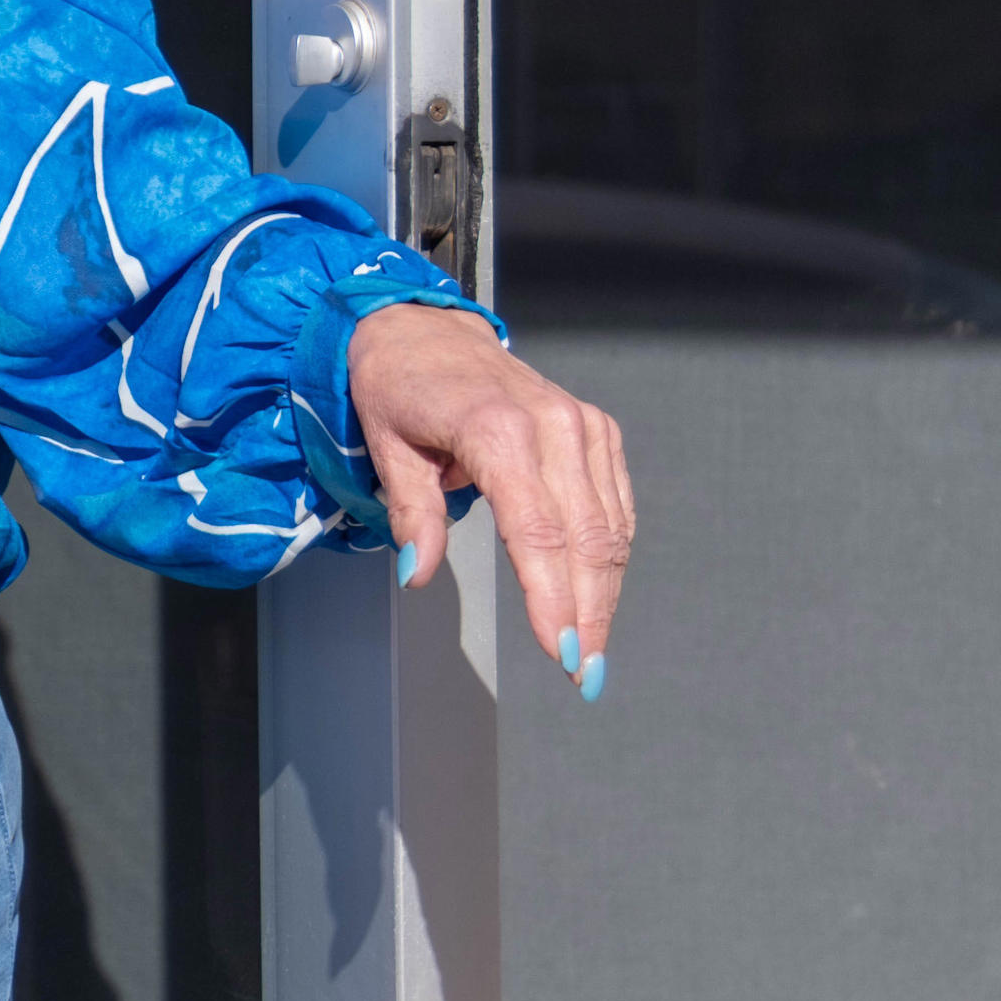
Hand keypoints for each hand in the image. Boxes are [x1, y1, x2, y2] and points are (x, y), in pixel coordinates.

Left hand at [349, 304, 636, 695]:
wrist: (422, 328)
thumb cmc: (397, 385)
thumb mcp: (386, 448)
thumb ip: (410, 514)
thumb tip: (418, 574)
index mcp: (497, 429)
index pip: (537, 530)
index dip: (552, 596)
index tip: (559, 649)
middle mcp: (552, 424)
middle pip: (585, 537)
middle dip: (588, 612)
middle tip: (583, 672)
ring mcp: (581, 424)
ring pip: (609, 526)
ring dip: (605, 592)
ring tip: (591, 648)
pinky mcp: (595, 429)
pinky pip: (614, 503)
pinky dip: (610, 553)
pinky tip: (598, 593)